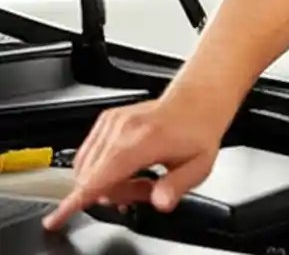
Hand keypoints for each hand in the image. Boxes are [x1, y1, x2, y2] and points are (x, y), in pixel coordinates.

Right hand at [41, 94, 222, 230]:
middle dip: (112, 193)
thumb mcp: (199, 166)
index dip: (78, 200)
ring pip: (86, 167)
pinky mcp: (106, 120)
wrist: (196, 103)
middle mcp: (122, 129)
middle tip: (145, 189)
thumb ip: (176, 187)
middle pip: (92, 178)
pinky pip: (88, 153)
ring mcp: (111, 122)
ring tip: (140, 176)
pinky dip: (100, 168)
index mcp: (143, 141)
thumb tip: (160, 202)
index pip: (100, 177)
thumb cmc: (198, 132)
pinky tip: (126, 167)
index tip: (58, 216)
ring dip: (106, 181)